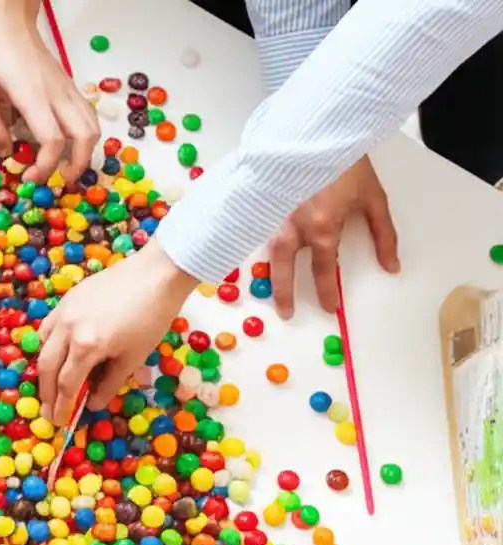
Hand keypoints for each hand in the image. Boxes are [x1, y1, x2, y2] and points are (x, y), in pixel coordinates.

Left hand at [0, 0, 98, 181]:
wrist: (8, 17)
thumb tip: (4, 153)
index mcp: (33, 95)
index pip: (53, 139)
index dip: (45, 166)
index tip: (29, 178)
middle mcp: (57, 93)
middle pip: (86, 136)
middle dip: (76, 165)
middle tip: (58, 182)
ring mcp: (67, 88)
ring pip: (92, 125)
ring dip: (84, 152)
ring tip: (65, 169)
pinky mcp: (68, 85)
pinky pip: (85, 114)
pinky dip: (82, 136)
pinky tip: (65, 145)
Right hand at [37, 243, 195, 421]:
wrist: (156, 274)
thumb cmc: (152, 317)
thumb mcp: (134, 357)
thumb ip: (110, 383)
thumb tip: (92, 403)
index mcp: (87, 346)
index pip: (67, 384)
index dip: (62, 406)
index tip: (59, 422)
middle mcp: (68, 330)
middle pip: (48, 368)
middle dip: (47, 393)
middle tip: (49, 410)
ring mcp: (64, 312)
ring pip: (43, 346)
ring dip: (45, 369)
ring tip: (51, 384)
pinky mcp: (67, 299)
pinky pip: (48, 327)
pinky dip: (48, 344)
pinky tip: (57, 352)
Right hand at [268, 156, 397, 318]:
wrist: (319, 129)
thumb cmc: (348, 162)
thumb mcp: (373, 198)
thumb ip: (383, 236)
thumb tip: (391, 266)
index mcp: (322, 227)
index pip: (323, 269)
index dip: (327, 292)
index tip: (331, 307)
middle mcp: (294, 225)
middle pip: (284, 268)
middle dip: (284, 293)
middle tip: (286, 312)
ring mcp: (274, 213)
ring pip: (266, 251)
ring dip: (268, 273)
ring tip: (269, 290)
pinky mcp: (263, 202)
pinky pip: (257, 231)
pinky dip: (258, 246)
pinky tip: (259, 256)